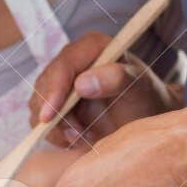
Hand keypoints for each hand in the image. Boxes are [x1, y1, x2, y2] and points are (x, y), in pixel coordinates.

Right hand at [28, 31, 182, 148]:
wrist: (146, 118)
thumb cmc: (148, 99)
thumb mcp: (141, 88)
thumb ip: (118, 79)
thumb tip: (81, 84)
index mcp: (92, 47)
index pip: (63, 66)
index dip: (54, 90)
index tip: (50, 116)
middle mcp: (72, 61)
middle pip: (44, 86)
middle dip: (56, 115)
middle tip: (79, 136)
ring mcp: (62, 83)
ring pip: (38, 105)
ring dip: (57, 128)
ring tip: (85, 139)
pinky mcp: (57, 104)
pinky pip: (43, 121)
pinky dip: (56, 135)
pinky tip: (78, 140)